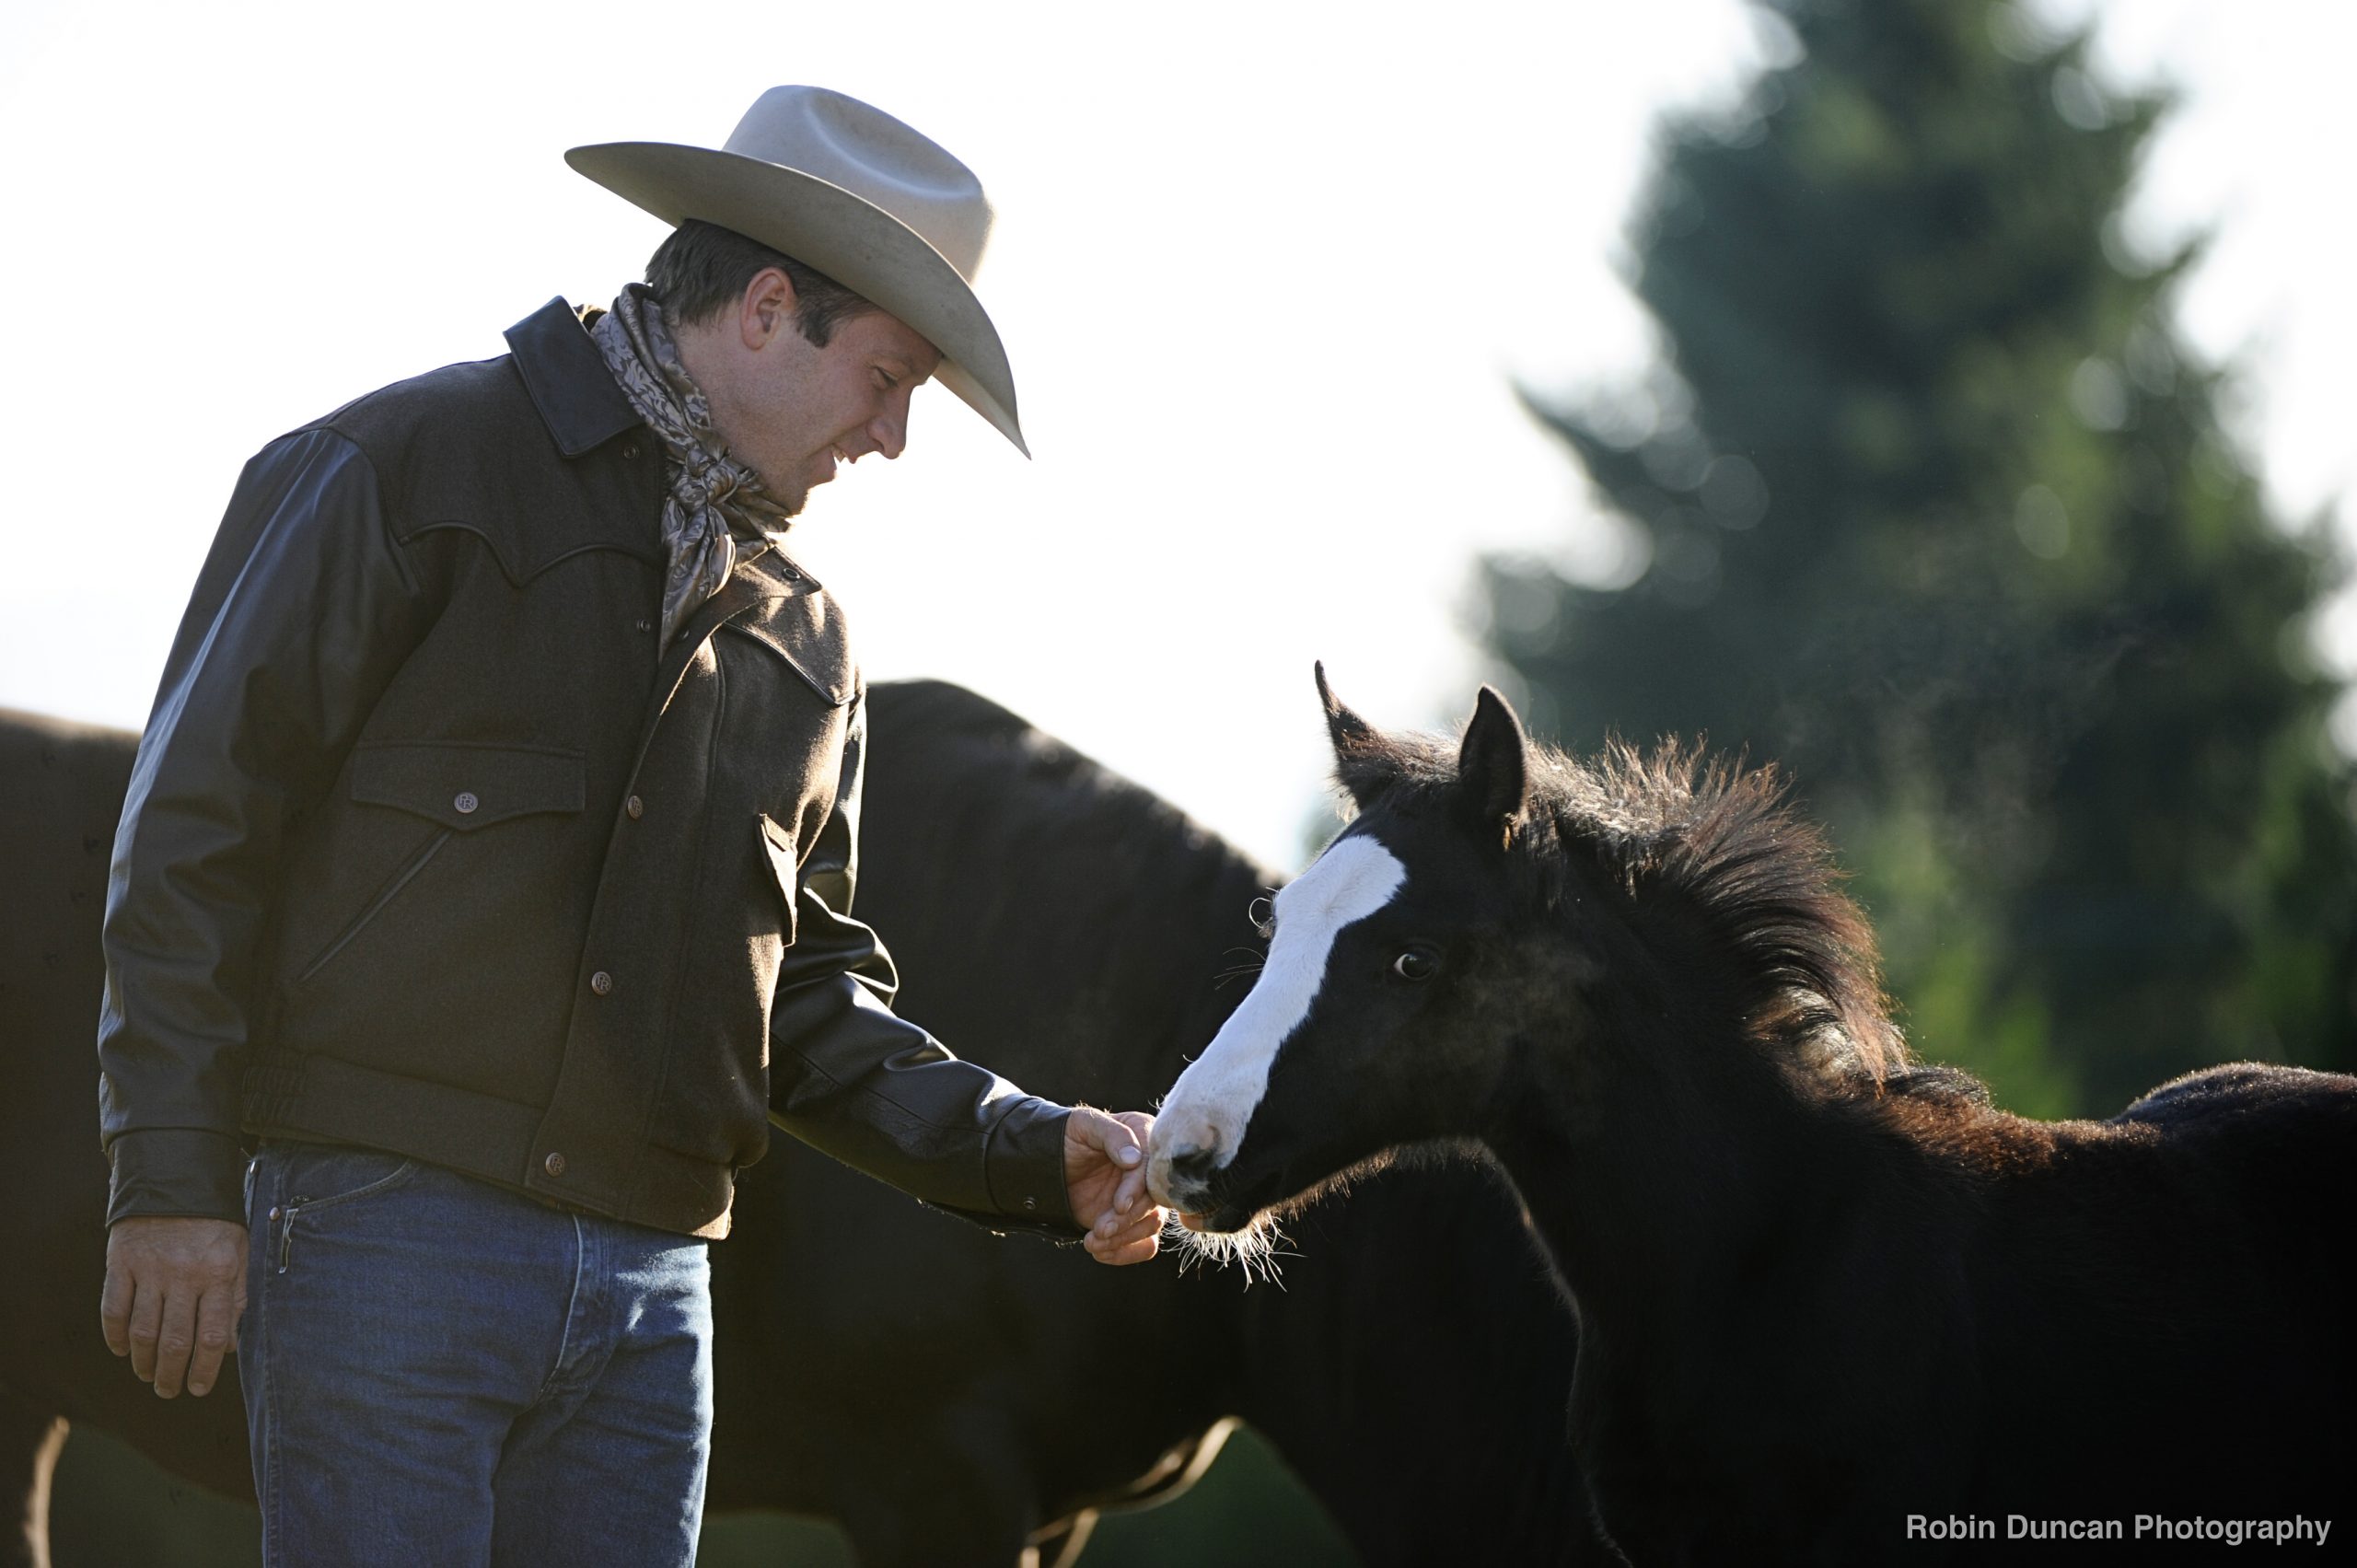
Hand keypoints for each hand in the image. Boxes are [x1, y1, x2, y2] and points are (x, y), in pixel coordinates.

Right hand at [102, 1216, 247, 1397]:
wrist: (176, 1178)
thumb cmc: (214, 1221)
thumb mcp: (239, 1252)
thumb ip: (236, 1297)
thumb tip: (227, 1345)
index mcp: (220, 1273)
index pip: (212, 1335)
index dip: (205, 1369)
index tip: (199, 1388)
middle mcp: (185, 1275)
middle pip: (175, 1340)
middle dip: (171, 1374)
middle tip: (168, 1390)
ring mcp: (150, 1269)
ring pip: (143, 1331)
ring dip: (143, 1361)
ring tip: (147, 1374)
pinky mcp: (121, 1263)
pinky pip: (114, 1309)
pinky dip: (116, 1336)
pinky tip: (122, 1350)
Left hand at [1063, 1107, 1165, 1265]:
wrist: (1049, 1162)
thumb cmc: (1070, 1136)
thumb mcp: (1085, 1125)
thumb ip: (1111, 1135)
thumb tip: (1134, 1159)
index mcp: (1145, 1138)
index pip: (1152, 1169)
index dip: (1137, 1189)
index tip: (1119, 1205)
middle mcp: (1149, 1170)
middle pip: (1155, 1202)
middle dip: (1127, 1220)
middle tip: (1099, 1230)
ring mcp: (1142, 1198)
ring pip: (1152, 1225)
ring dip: (1123, 1239)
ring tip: (1091, 1242)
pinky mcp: (1132, 1221)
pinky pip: (1145, 1245)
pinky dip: (1126, 1253)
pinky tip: (1100, 1252)